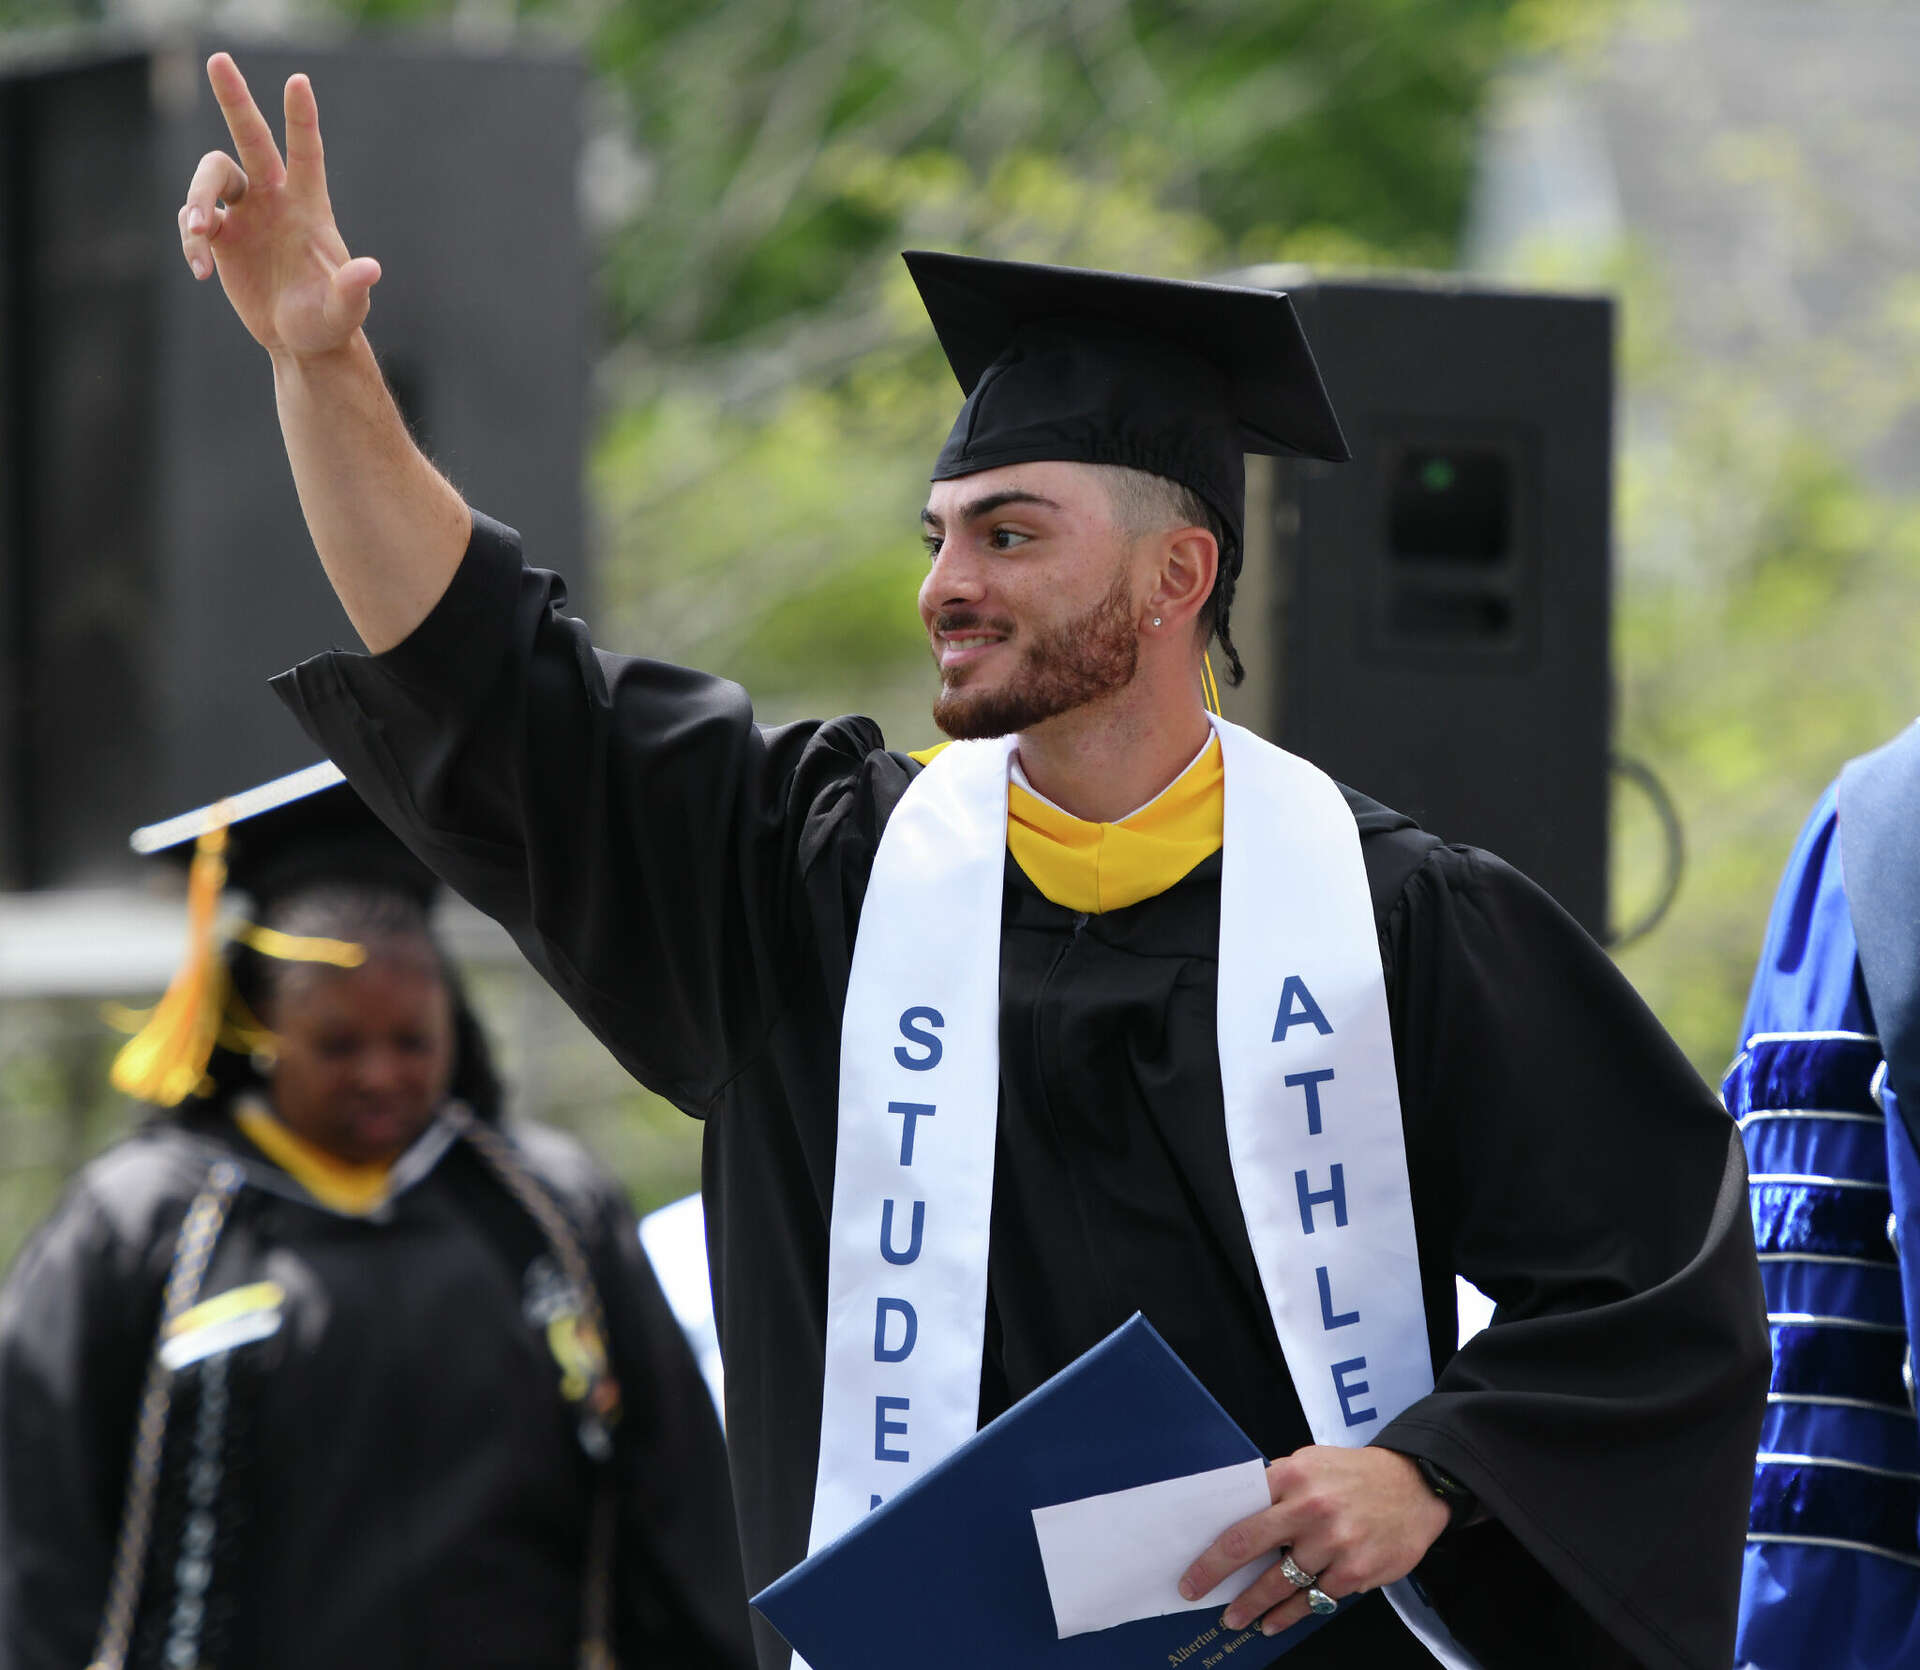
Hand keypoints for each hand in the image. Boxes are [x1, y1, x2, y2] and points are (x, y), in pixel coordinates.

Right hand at [178, 53, 380, 360]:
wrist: (302, 341)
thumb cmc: (330, 322)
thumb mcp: (345, 311)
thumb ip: (353, 289)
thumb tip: (370, 270)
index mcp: (309, 205)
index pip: (305, 152)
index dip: (301, 118)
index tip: (299, 80)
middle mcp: (273, 198)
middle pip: (250, 137)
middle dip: (235, 99)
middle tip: (219, 59)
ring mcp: (244, 213)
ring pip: (209, 176)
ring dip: (197, 199)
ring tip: (200, 234)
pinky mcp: (220, 236)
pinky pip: (193, 222)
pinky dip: (191, 242)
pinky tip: (201, 271)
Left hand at [1178, 1445, 1449, 1637]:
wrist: (1417, 1486)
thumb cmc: (1355, 1474)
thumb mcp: (1312, 1462)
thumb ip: (1277, 1485)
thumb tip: (1237, 1511)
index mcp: (1293, 1476)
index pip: (1240, 1511)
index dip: (1211, 1542)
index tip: (1190, 1563)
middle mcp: (1311, 1509)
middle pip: (1248, 1546)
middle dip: (1214, 1574)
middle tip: (1193, 1592)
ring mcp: (1334, 1544)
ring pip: (1280, 1583)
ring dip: (1252, 1605)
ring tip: (1235, 1619)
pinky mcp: (1355, 1572)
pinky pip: (1313, 1600)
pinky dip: (1290, 1614)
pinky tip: (1274, 1622)